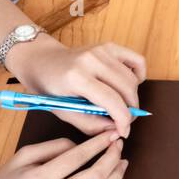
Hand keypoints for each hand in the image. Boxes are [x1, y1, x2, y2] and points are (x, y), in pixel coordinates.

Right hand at [0, 133, 126, 178]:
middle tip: (118, 145)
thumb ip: (52, 147)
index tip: (111, 134)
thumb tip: (81, 145)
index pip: (76, 158)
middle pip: (94, 178)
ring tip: (120, 161)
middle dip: (112, 158)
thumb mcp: (20, 158)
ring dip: (115, 176)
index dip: (98, 144)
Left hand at [8, 35, 146, 136]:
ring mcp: (102, 50)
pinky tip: (129, 86)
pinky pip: (137, 60)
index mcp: (76, 77)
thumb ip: (90, 124)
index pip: (111, 100)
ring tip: (123, 106)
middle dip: (130, 110)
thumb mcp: (63, 112)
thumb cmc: (49, 88)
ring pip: (132, 78)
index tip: (125, 132)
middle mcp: (91, 60)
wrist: (41, 61)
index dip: (123, 119)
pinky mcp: (109, 46)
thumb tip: (116, 131)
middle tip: (124, 122)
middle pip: (126, 88)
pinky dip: (138, 76)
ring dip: (133, 96)